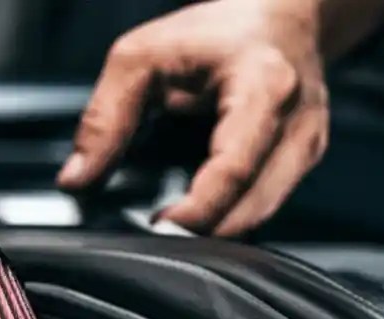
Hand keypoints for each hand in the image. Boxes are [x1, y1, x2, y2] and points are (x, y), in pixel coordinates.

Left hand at [57, 0, 383, 237]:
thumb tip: (75, 179)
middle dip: (200, 231)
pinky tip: (196, 208)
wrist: (280, 15)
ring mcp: (308, 145)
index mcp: (263, 88)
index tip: (156, 225)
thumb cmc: (216, 32)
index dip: (195, 210)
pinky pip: (267, 206)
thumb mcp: (141, 58)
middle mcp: (297, 122)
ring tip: (170, 218)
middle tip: (153, 228)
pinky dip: (229, 216)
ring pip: (263, 216)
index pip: (233, 169)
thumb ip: (104, 118)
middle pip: (252, 207)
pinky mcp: (304, 161)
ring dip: (214, 229)